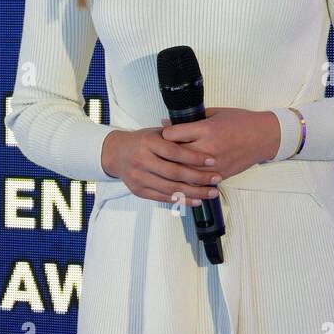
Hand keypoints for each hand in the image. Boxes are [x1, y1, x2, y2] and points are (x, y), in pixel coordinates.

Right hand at [100, 125, 221, 206]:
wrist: (116, 153)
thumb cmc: (142, 141)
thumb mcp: (157, 132)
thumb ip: (176, 136)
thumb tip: (202, 136)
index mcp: (148, 143)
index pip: (175, 152)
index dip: (195, 158)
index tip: (213, 161)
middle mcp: (142, 160)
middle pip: (174, 172)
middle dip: (199, 177)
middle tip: (217, 179)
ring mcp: (139, 177)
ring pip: (170, 188)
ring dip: (193, 193)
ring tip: (211, 193)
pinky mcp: (138, 190)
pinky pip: (162, 197)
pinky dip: (180, 201)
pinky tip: (195, 200)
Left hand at [159, 107, 280, 180]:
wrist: (264, 136)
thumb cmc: (241, 121)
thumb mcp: (216, 113)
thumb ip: (191, 118)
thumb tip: (166, 123)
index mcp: (206, 129)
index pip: (172, 135)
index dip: (164, 134)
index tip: (163, 134)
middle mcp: (208, 148)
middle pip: (174, 156)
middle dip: (164, 154)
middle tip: (159, 152)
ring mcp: (214, 165)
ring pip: (184, 173)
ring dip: (173, 171)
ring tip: (165, 168)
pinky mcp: (220, 175)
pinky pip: (198, 182)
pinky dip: (188, 181)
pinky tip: (181, 178)